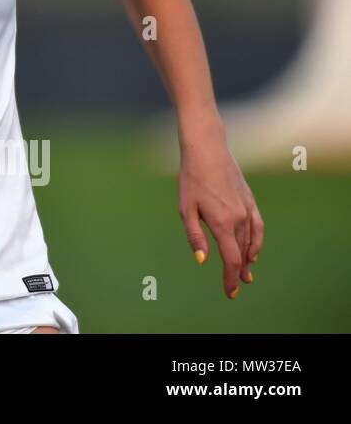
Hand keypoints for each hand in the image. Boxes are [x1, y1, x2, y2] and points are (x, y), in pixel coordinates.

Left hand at [178, 126, 263, 298]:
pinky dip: (257, 242)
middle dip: (238, 271)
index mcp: (222, 223)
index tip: (230, 292)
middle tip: (235, 287)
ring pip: (251, 242)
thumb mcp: (185, 208)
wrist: (207, 150)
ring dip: (248, 259)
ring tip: (246, 273)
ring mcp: (247, 209)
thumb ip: (194, 236)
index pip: (231, 259)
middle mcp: (239, 218)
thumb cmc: (190, 179)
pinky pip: (258, 228)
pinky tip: (253, 251)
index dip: (230, 278)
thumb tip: (203, 260)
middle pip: (241, 253)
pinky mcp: (250, 201)